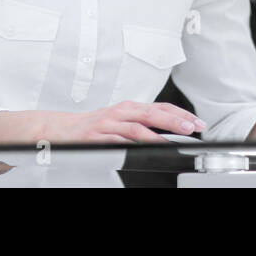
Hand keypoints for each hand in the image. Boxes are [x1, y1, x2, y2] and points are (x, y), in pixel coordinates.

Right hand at [35, 101, 208, 143]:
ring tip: (173, 138)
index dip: (180, 114)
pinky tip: (143, 148)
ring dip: (158, 132)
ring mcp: (107, 124)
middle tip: (193, 127)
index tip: (197, 122)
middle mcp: (120, 112)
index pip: (160, 107)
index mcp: (128, 108)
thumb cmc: (92, 127)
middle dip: (175, 120)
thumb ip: (141, 125)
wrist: (59, 129)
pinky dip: (130, 144)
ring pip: (137, 126)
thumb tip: (168, 132)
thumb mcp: (119, 121)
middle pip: (152, 113)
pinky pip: (116, 140)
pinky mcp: (96, 137)